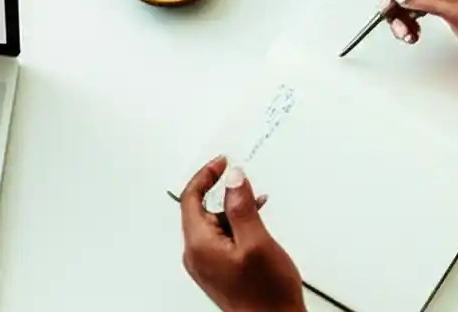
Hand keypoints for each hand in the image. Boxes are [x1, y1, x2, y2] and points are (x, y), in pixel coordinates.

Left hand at [180, 156, 304, 311]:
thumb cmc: (266, 296)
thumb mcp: (257, 242)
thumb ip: (242, 206)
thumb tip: (232, 177)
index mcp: (199, 245)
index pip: (191, 198)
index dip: (206, 175)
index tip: (222, 162)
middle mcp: (197, 255)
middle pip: (201, 210)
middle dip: (223, 192)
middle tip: (242, 180)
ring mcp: (207, 264)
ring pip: (215, 224)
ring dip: (233, 210)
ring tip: (257, 205)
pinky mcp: (219, 271)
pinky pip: (222, 239)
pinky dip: (237, 226)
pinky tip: (256, 224)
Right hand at [387, 0, 457, 80]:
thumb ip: (431, 2)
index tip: (392, 6)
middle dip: (402, 8)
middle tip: (396, 24)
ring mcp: (454, 11)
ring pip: (417, 8)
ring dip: (406, 20)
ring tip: (406, 33)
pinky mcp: (454, 26)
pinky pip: (423, 21)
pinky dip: (413, 27)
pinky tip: (413, 34)